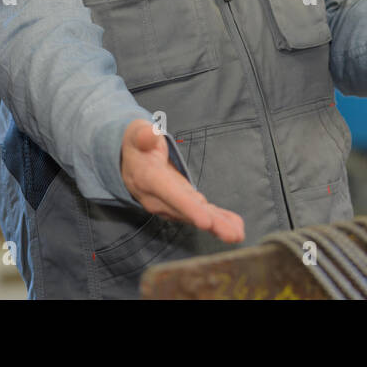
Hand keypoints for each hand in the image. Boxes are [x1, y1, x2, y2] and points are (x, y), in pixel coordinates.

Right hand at [120, 119, 244, 243]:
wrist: (128, 162)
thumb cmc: (136, 143)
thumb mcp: (136, 132)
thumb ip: (143, 134)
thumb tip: (150, 135)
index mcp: (147, 177)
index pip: (170, 194)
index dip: (188, 208)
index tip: (205, 222)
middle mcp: (157, 198)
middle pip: (186, 211)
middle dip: (210, 223)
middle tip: (232, 235)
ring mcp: (169, 204)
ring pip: (195, 216)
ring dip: (218, 226)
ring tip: (238, 234)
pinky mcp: (181, 204)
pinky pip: (199, 214)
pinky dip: (218, 221)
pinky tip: (235, 226)